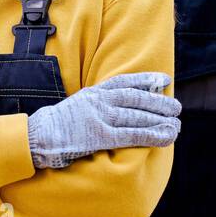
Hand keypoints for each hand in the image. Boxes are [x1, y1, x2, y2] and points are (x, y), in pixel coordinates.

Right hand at [26, 72, 180, 169]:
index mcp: (93, 92)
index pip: (125, 82)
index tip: (163, 80)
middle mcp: (99, 101)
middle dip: (159, 102)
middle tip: (177, 106)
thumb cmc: (57, 124)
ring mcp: (100, 118)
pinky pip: (132, 135)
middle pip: (136, 98)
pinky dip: (152, 135)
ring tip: (176, 124)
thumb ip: (96, 103)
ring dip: (160, 120)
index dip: (146, 80)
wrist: (38, 135)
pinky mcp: (100, 136)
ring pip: (137, 116)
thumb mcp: (77, 105)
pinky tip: (166, 137)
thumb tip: (115, 106)